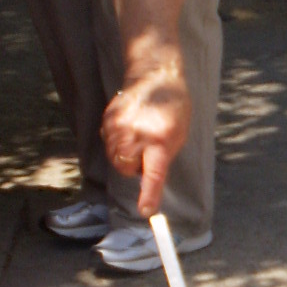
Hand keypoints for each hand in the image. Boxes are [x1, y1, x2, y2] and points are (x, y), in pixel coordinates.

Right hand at [101, 61, 190, 216]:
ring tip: (140, 134)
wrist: (155, 75)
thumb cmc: (172, 109)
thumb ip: (162, 157)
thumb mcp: (178, 134)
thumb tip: (146, 178)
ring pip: (116, 159)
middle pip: (127, 170)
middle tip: (148, 150)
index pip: (154, 174)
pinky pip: (109, 144)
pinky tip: (129, 126)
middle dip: (135, 167)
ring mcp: (119, 126)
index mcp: (161, 140)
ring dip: (126, 154)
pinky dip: (118, 142)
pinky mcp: (108, 120)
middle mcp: (138, 135)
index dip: (150, 194)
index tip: (146, 211)